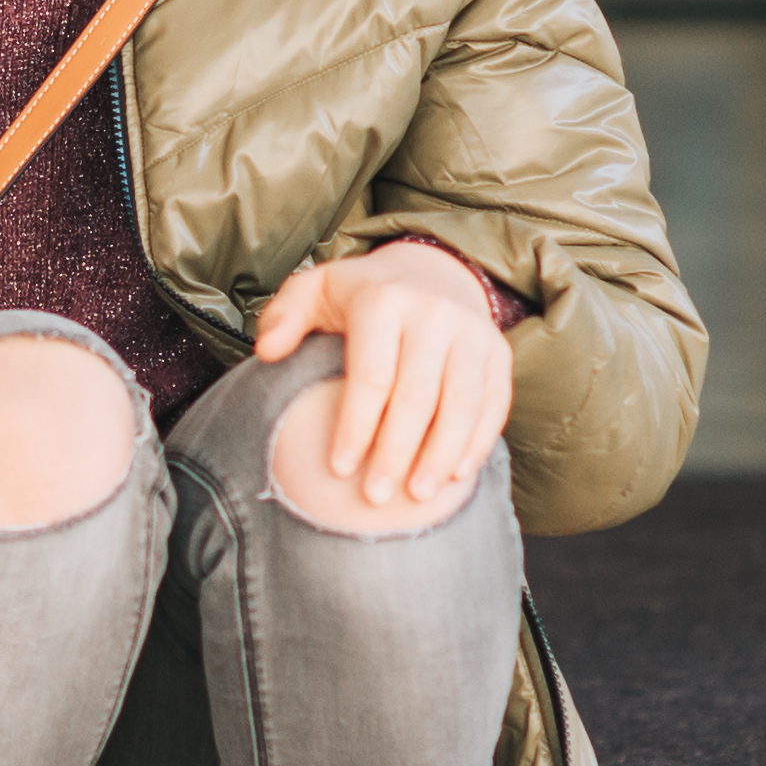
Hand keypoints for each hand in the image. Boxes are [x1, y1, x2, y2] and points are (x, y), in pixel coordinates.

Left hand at [254, 238, 513, 513]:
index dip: (355, 426)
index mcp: (384, 300)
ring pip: (460, 404)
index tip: (339, 469)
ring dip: (440, 456)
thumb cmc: (364, 295)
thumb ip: (283, 316)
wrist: (433, 270)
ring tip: (418, 494)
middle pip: (415, 396)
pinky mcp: (499, 352)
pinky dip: (477, 442)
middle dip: (395, 453)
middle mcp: (434, 313)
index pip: (371, 375)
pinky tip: (457, 475)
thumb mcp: (316, 290)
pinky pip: (494, 403)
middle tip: (375, 496)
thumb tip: (266, 352)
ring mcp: (472, 332)